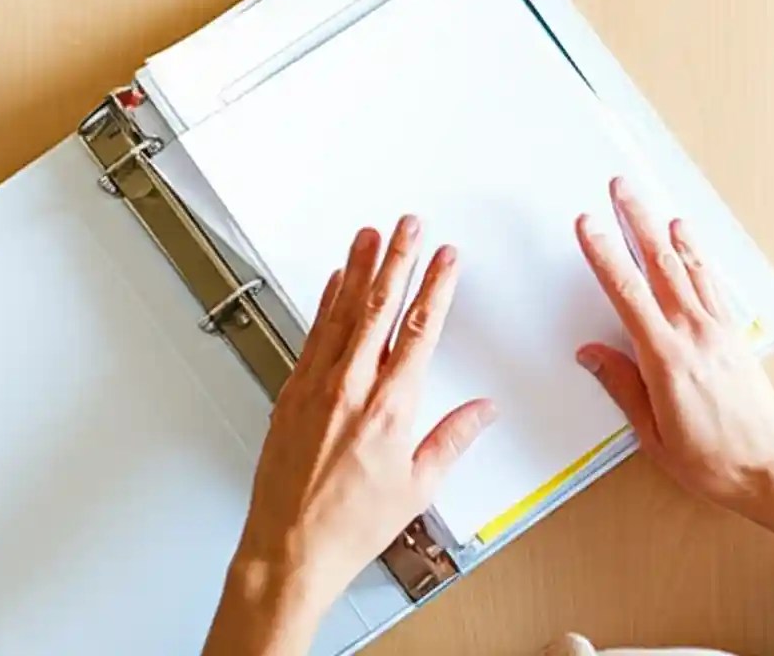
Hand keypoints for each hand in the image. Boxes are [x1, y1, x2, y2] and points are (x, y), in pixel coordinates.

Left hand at [205, 217, 494, 655]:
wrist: (291, 548)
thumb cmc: (351, 525)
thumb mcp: (418, 487)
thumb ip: (452, 439)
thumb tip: (483, 409)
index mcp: (390, 409)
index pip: (420, 331)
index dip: (436, 287)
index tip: (447, 257)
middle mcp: (351, 389)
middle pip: (379, 309)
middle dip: (398, 261)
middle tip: (409, 224)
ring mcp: (316, 388)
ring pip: (342, 314)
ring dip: (359, 269)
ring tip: (371, 234)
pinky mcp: (291, 394)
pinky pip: (313, 336)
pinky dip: (326, 303)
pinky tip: (335, 281)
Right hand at [575, 178, 773, 653]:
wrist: (772, 471)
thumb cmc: (712, 462)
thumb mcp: (653, 435)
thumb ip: (622, 386)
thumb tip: (591, 353)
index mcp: (667, 360)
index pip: (627, 294)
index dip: (604, 255)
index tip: (587, 225)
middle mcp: (695, 335)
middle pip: (659, 265)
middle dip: (635, 222)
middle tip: (618, 188)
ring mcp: (718, 331)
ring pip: (687, 268)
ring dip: (663, 231)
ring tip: (648, 202)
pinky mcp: (734, 335)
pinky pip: (711, 284)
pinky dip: (696, 256)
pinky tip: (686, 240)